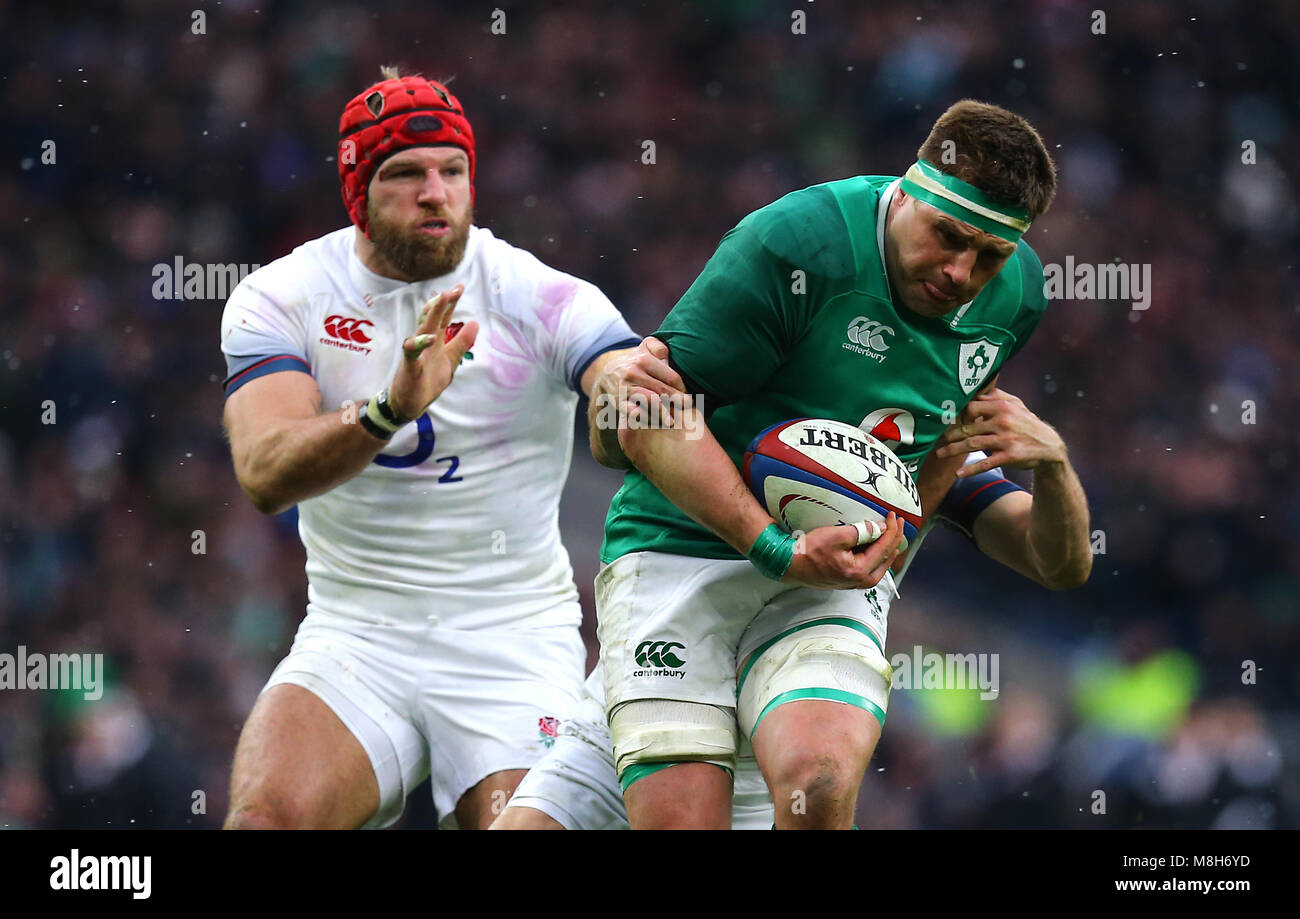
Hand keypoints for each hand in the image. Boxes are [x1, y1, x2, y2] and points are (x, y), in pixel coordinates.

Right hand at [388, 285, 477, 420]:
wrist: (411, 402)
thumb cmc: (429, 380)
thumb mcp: (451, 359)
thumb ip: (462, 342)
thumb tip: (475, 322)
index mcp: (434, 340)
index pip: (443, 316)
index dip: (451, 302)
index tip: (461, 286)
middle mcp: (424, 341)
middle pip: (433, 317)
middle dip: (443, 302)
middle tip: (454, 289)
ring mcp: (416, 352)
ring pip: (423, 328)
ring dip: (432, 313)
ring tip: (442, 299)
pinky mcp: (410, 365)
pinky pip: (413, 351)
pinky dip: (420, 343)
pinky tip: (431, 337)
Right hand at [596, 336, 689, 427]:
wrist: (608, 373)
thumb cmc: (635, 361)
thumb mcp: (646, 347)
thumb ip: (659, 347)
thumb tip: (667, 357)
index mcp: (643, 360)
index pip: (670, 377)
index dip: (682, 387)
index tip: (688, 395)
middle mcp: (633, 373)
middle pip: (662, 390)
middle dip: (677, 400)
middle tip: (688, 406)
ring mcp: (625, 388)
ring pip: (649, 401)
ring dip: (663, 412)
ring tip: (673, 421)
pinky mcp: (619, 402)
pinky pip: (632, 412)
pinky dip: (642, 417)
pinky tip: (651, 422)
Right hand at [782, 513, 903, 588]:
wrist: (790, 564)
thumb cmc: (810, 551)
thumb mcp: (837, 536)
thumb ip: (862, 532)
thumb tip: (879, 528)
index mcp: (860, 571)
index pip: (884, 547)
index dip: (890, 529)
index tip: (892, 515)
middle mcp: (859, 581)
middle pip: (886, 559)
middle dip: (894, 539)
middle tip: (898, 523)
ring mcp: (853, 583)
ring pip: (880, 567)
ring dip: (887, 549)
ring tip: (892, 535)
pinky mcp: (847, 580)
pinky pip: (870, 569)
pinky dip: (877, 557)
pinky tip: (877, 549)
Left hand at [934, 387, 1065, 476]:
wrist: (1049, 446)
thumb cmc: (1027, 424)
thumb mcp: (1016, 405)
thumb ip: (996, 397)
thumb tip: (976, 391)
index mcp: (1002, 407)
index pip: (972, 406)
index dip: (960, 414)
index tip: (951, 421)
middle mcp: (1003, 421)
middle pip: (968, 427)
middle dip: (951, 435)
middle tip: (937, 440)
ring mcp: (1005, 439)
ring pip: (972, 444)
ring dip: (953, 450)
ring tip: (940, 454)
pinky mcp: (1009, 456)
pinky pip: (985, 463)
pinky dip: (971, 469)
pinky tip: (959, 474)